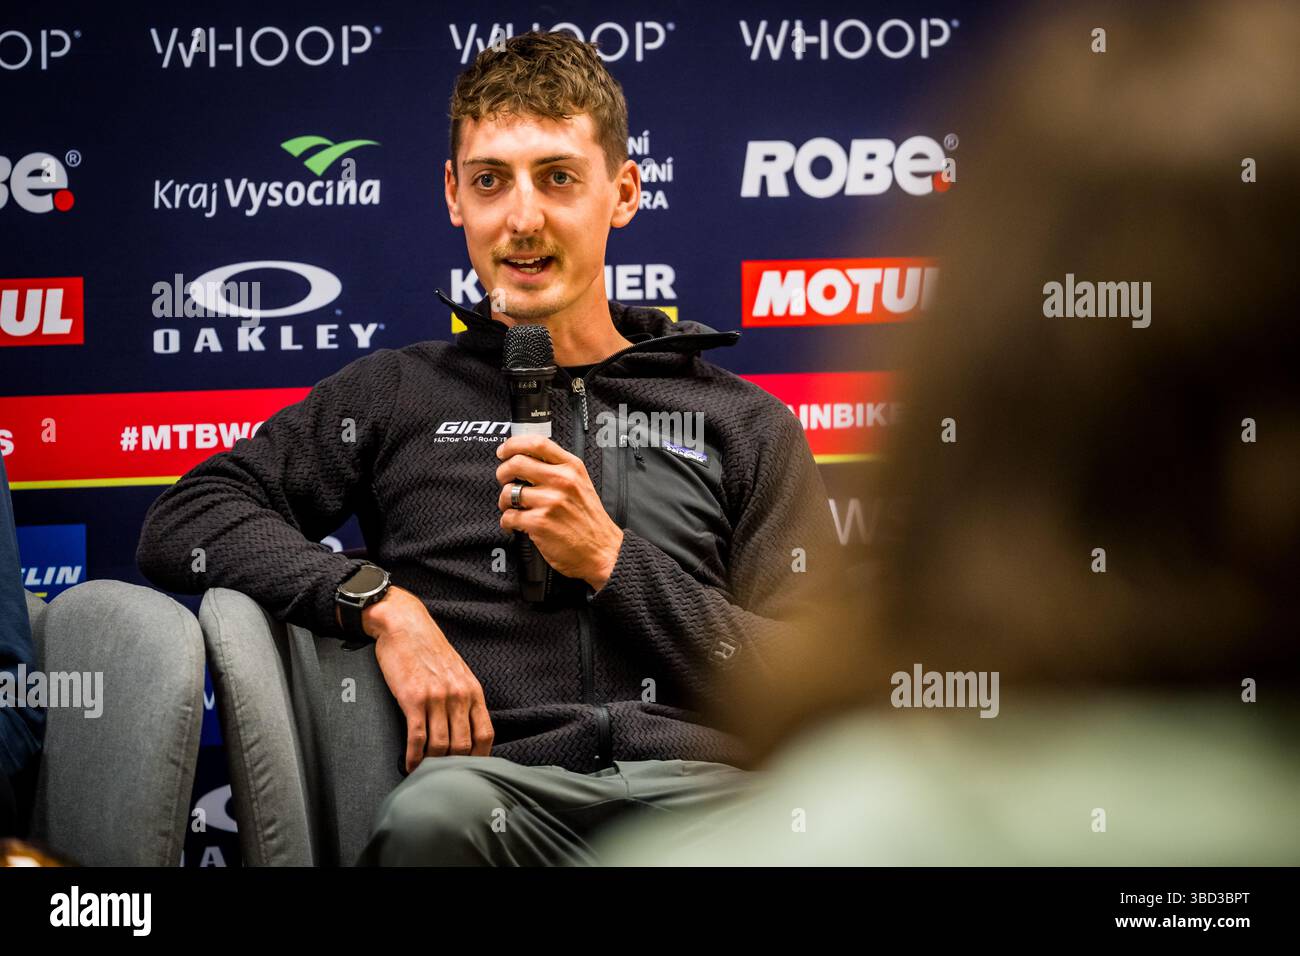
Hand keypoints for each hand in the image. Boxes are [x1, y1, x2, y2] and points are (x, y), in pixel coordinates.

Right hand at [360, 585, 493, 772]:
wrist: (405, 625)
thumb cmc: (428, 649)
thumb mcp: (457, 671)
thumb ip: (464, 698)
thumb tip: (465, 728)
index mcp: (472, 690)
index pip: (485, 734)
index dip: (479, 758)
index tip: (470, 771)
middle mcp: (458, 695)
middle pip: (464, 745)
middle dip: (454, 766)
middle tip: (444, 778)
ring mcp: (437, 698)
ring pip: (441, 745)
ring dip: (432, 765)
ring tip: (425, 774)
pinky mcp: (413, 698)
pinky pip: (417, 737)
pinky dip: (414, 756)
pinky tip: (410, 764)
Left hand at [495, 435, 623, 590]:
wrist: (603, 550)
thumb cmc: (590, 520)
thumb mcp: (582, 484)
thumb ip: (559, 469)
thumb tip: (527, 459)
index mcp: (572, 468)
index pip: (537, 443)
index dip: (513, 444)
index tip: (504, 451)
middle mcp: (562, 481)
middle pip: (516, 463)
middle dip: (502, 472)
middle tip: (504, 480)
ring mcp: (550, 502)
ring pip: (509, 492)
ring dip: (504, 501)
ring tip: (511, 507)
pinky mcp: (539, 523)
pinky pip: (509, 516)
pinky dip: (507, 522)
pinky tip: (515, 524)